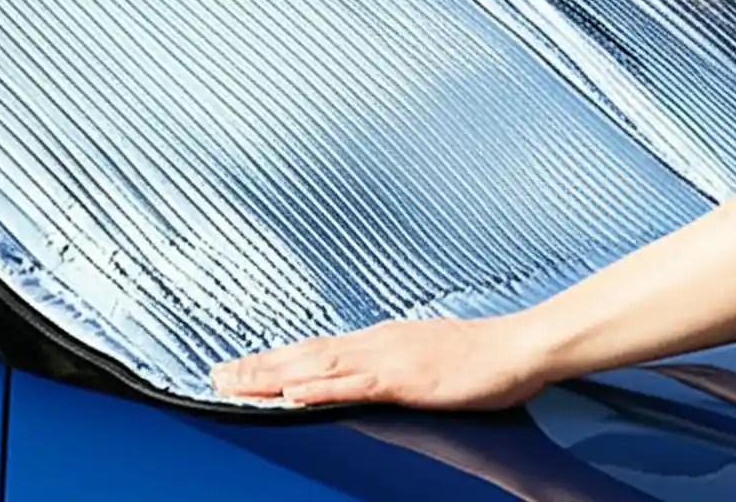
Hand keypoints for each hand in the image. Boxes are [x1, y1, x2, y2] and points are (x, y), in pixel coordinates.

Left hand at [209, 316, 549, 409]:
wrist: (518, 348)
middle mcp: (376, 344)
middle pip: (306, 356)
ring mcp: (389, 360)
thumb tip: (370, 375)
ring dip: (274, 376)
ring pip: (318, 368)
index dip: (276, 359)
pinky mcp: (406, 380)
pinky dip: (322, 388)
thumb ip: (395, 368)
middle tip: (216, 376)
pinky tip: (294, 393)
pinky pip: (356, 386)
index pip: (317, 350)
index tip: (241, 366)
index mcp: (381, 341)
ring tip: (236, 384)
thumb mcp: (428, 360)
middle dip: (259, 367)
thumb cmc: (481, 357)